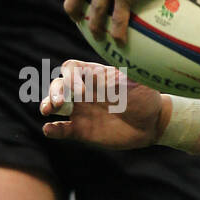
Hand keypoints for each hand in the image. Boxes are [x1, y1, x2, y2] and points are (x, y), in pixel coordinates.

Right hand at [39, 59, 164, 148]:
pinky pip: (63, 129)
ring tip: (47, 110)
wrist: (152, 123)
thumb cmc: (145, 98)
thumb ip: (116, 80)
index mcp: (94, 76)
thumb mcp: (135, 85)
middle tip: (58, 102)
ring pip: (55, 105)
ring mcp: (81, 111)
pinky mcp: (82, 130)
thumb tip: (96, 76)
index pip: (72, 68)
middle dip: (55, 91)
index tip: (81, 90)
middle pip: (59, 85)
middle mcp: (84, 92)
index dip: (71, 77)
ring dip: (47, 105)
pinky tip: (49, 129)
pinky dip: (53, 129)